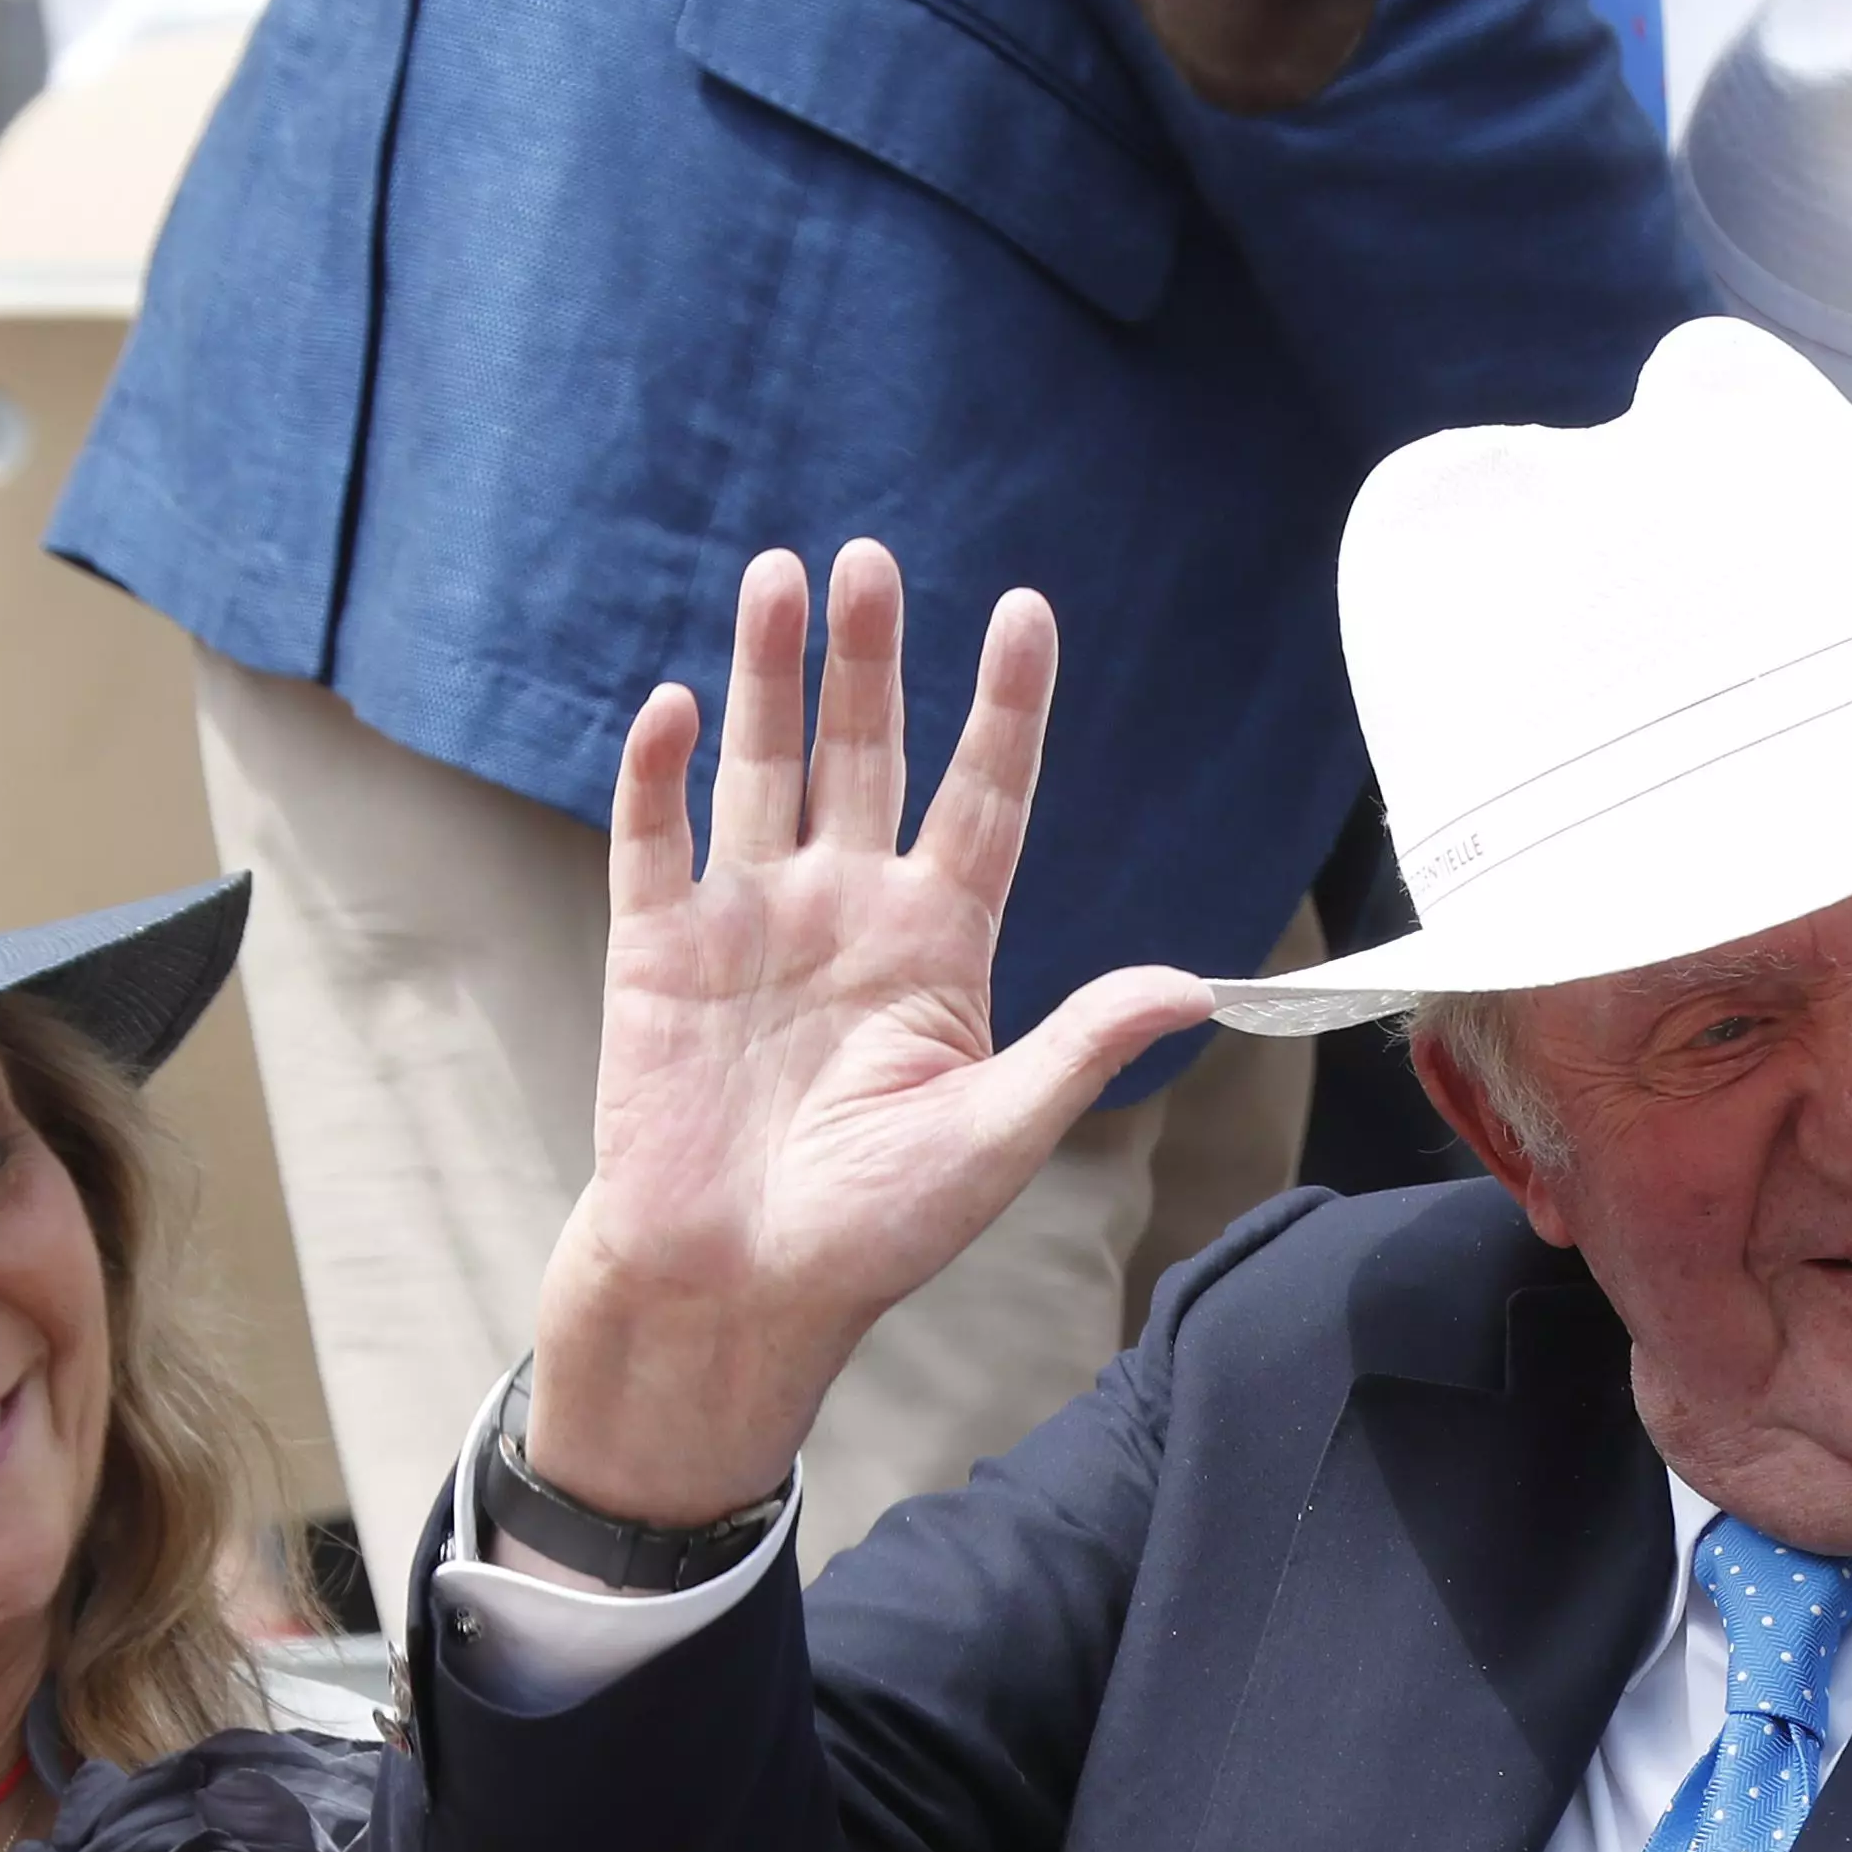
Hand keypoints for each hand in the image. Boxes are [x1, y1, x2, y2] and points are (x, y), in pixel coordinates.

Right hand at [525, 544, 1212, 1527]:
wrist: (737, 1293)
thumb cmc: (871, 1231)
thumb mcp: (996, 1135)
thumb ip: (1080, 1046)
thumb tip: (1194, 983)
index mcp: (937, 947)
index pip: (981, 799)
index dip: (1002, 709)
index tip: (1023, 611)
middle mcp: (846, 912)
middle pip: (865, 754)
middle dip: (866, 657)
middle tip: (868, 557)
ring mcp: (750, 922)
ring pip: (763, 768)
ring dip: (766, 674)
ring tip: (780, 574)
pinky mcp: (658, 951)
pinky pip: (657, 840)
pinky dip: (662, 773)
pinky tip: (679, 705)